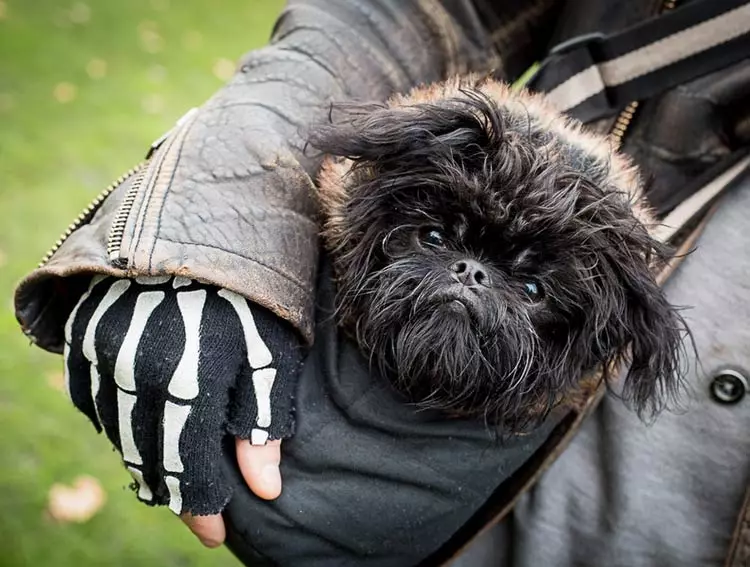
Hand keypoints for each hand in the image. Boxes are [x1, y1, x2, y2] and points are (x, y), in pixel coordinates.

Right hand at [63, 274, 303, 543]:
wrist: (200, 216)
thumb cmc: (249, 285)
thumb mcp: (273, 348)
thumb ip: (265, 418)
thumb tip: (264, 488)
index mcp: (186, 379)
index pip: (188, 470)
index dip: (203, 509)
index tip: (218, 535)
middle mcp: (132, 373)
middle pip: (147, 460)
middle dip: (175, 490)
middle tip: (199, 506)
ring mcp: (101, 354)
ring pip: (118, 435)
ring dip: (145, 460)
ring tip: (173, 473)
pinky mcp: (84, 337)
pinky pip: (93, 400)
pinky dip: (118, 424)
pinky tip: (143, 428)